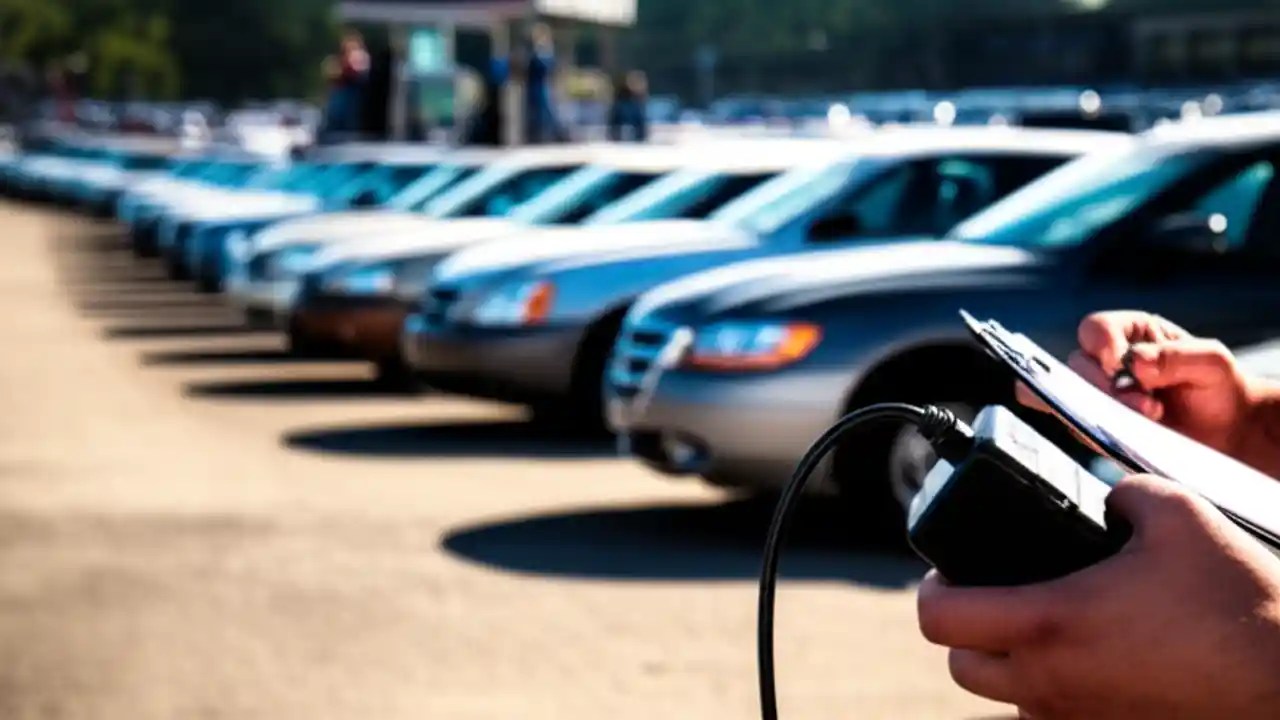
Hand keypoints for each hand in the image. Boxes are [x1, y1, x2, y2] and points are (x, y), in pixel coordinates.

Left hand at [918, 475, 1279, 718]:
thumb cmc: (1236, 603)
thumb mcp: (1177, 513)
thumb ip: (1121, 491)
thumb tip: (1107, 494)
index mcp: (1050, 622)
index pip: (938, 618)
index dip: (930, 588)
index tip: (945, 570)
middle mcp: (1050, 682)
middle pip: (959, 665)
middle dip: (962, 627)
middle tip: (988, 593)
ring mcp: (1078, 719)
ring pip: (1003, 696)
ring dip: (1005, 662)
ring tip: (1038, 622)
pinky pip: (1050, 715)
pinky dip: (1048, 688)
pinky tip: (1082, 656)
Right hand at [1019, 311, 1259, 463]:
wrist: (1228, 431)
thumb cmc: (1219, 386)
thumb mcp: (1211, 362)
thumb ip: (1175, 356)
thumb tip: (1135, 362)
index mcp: (1131, 335)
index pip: (1095, 329)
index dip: (1100, 344)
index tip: (1119, 364)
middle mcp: (1108, 363)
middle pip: (1078, 365)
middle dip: (1106, 385)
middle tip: (1147, 404)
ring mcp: (1102, 396)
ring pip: (1074, 398)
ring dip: (1107, 410)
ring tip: (1150, 418)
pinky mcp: (1101, 427)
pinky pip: (1082, 428)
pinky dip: (1102, 431)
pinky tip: (1132, 434)